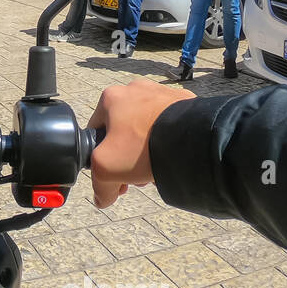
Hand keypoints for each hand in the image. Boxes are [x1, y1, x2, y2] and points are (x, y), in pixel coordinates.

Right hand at [86, 80, 195, 207]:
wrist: (190, 141)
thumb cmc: (143, 147)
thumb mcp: (106, 169)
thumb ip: (98, 186)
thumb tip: (103, 198)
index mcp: (111, 97)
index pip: (96, 132)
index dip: (101, 157)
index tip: (115, 175)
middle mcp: (135, 89)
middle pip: (123, 130)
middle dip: (127, 155)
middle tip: (136, 175)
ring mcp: (162, 93)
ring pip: (146, 127)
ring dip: (147, 149)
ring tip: (156, 168)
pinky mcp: (185, 101)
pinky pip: (169, 123)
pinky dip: (167, 138)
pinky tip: (172, 155)